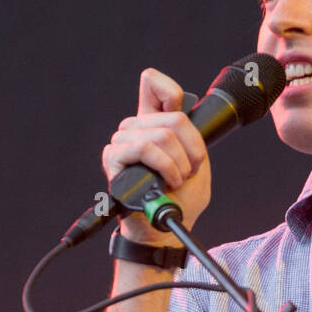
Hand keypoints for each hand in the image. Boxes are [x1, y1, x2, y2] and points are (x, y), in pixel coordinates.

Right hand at [102, 67, 211, 243]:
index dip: (170, 91)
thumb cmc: (181, 199)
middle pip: (175, 117)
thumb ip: (192, 137)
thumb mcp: (197, 162)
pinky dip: (166, 167)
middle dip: (193, 151)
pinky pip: (146, 148)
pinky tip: (167, 182)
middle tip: (188, 172)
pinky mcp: (114, 157)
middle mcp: (135, 127)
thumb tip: (185, 115)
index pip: (152, 84)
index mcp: (153, 123)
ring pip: (163, 135)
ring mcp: (123, 141)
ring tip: (176, 181)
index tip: (183, 116)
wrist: (167, 227)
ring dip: (179, 164)